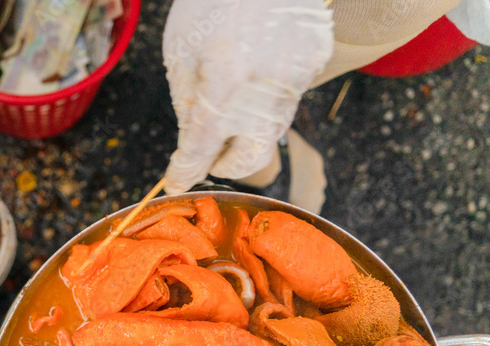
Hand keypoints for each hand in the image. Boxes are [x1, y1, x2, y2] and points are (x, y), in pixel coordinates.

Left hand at [162, 0, 332, 193]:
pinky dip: (268, 96)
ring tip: (229, 101)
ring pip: (271, 130)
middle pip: (250, 159)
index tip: (176, 183)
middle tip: (208, 154)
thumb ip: (188, 105)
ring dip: (246, 130)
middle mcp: (265, 87)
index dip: (185, 172)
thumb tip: (191, 149)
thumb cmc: (210, 3)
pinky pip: (288, 97)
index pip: (202, 149)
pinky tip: (256, 67)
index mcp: (224, 84)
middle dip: (225, 164)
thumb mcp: (181, 53)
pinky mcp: (315, 61)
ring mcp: (296, 76)